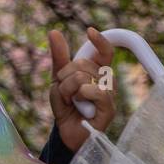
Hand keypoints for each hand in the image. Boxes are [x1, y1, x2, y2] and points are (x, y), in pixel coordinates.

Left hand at [49, 26, 115, 151]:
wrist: (66, 132)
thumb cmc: (66, 106)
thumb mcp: (58, 79)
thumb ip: (59, 56)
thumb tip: (54, 31)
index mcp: (97, 71)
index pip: (105, 51)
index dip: (101, 40)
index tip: (90, 31)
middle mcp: (107, 81)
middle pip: (83, 63)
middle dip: (65, 75)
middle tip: (65, 91)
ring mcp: (110, 95)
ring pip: (83, 76)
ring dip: (68, 88)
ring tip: (70, 101)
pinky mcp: (109, 109)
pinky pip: (94, 91)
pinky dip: (79, 95)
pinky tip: (79, 106)